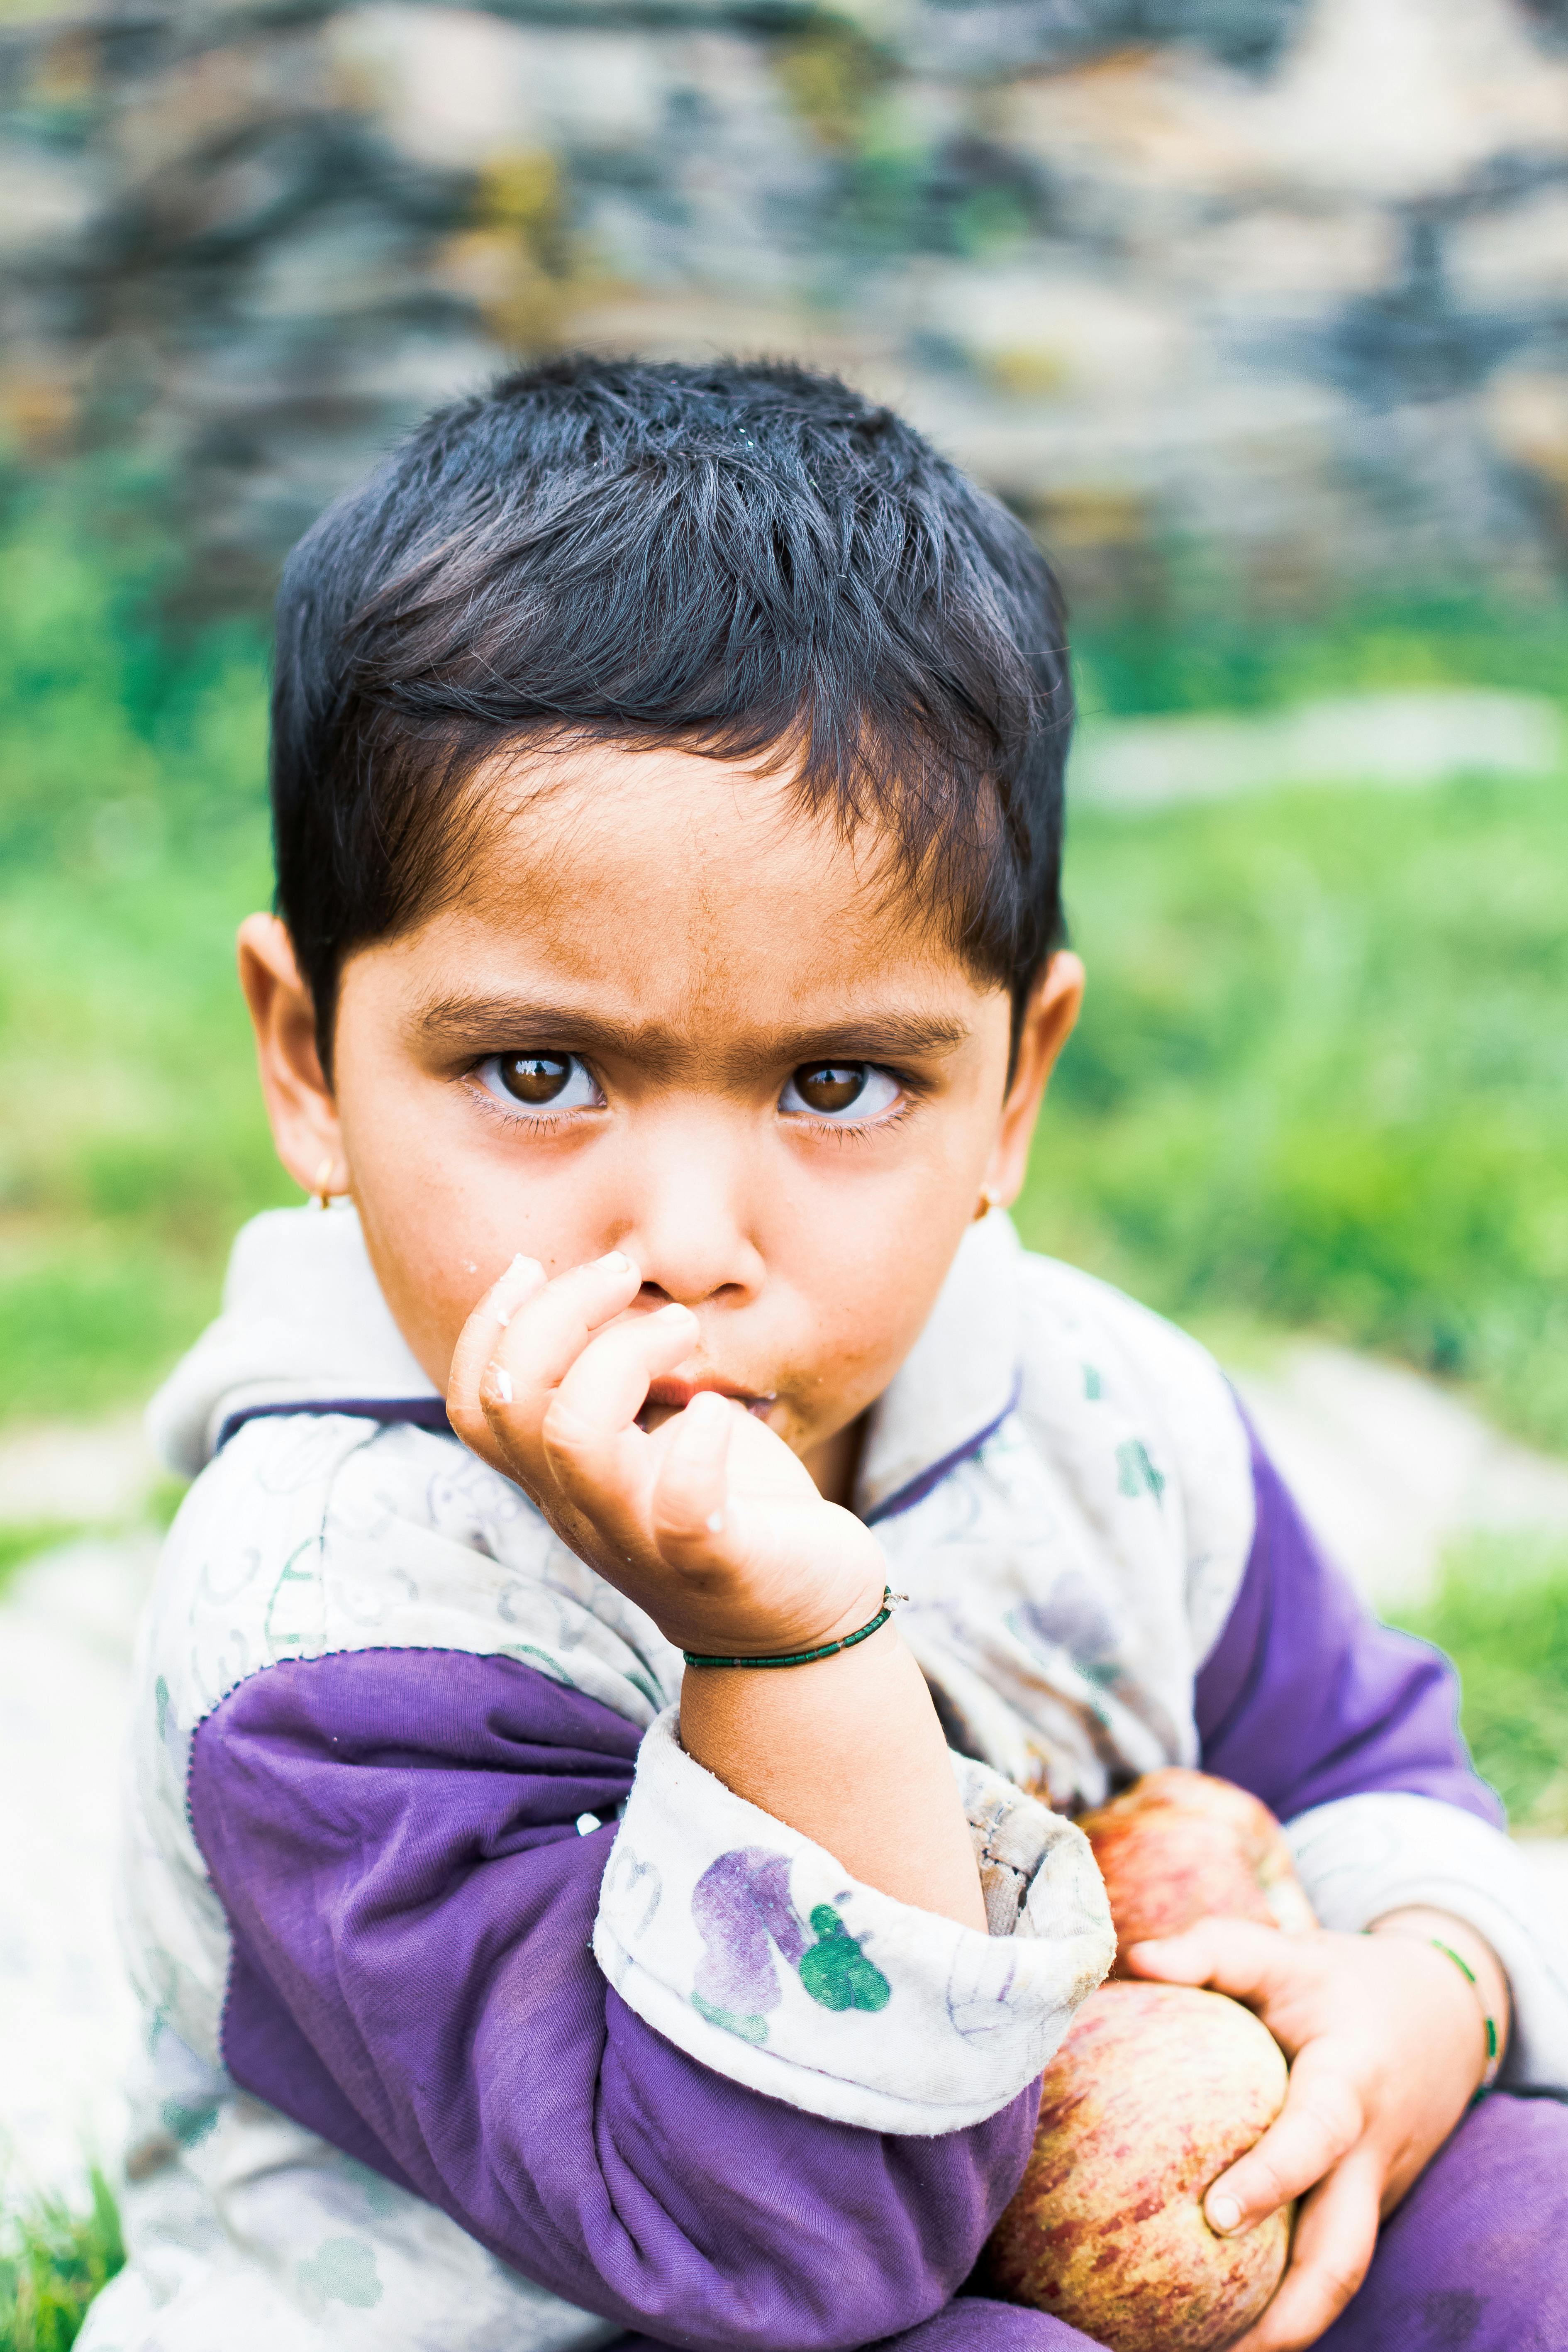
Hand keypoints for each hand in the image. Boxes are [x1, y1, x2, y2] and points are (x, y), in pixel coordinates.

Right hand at [447, 1251, 886, 1657]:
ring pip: (575, 1442)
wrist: (800, 1622)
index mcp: (558, 1478)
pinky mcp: (716, 1563)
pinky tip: (721, 1413)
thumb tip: (600, 1289)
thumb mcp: (654, 1435)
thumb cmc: (728, 1503)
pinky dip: (699, 1447)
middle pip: (512, 1404)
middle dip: (559, 1312)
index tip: (532, 1265)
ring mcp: (642, 1540)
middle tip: (629, 1278)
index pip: (474, 1404)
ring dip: (625, 1355)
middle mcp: (581, 1511)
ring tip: (681, 1329)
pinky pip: (681, 1509)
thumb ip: (616, 1380)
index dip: (486, 1326)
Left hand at [1126, 1915, 1501, 2349]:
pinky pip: (1325, 2262)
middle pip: (1342, 2257)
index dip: (1273, 2179)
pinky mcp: (1363, 2212)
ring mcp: (1373, 2194)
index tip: (1218, 2217)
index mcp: (1352, 2085)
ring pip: (1337, 2278)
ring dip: (1283, 2329)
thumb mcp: (1285, 1952)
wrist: (1441, 2017)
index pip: (1318, 2139)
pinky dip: (1283, 2300)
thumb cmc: (1340, 1982)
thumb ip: (1214, 1950)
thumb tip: (1136, 1958)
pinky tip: (1220, 2324)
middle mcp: (1370, 2155)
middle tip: (1219, 2347)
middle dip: (1288, 2316)